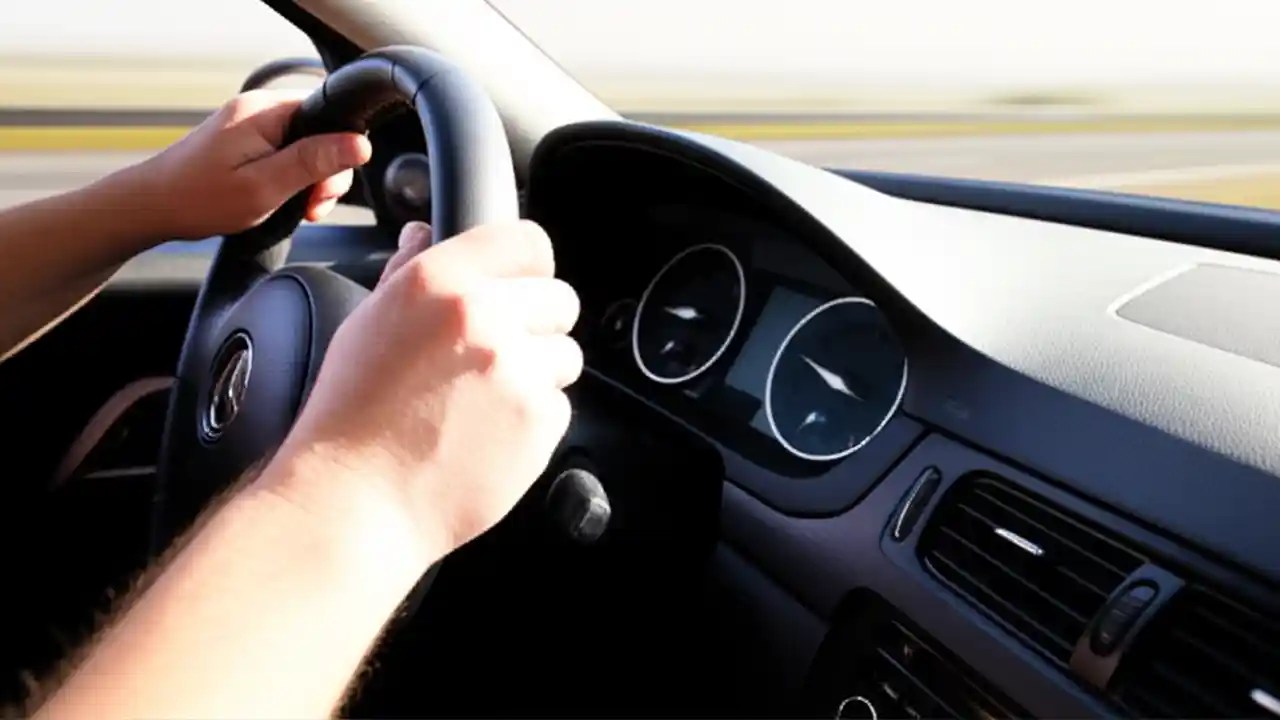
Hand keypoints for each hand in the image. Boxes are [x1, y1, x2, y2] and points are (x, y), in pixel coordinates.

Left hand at [132, 89, 371, 239]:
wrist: (153, 207)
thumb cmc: (200, 199)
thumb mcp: (265, 186)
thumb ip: (314, 162)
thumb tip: (359, 144)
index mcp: (264, 112)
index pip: (327, 114)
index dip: (338, 152)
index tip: (324, 188)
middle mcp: (258, 110)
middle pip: (320, 133)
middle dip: (324, 174)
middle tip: (310, 206)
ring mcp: (251, 125)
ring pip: (306, 147)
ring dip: (308, 181)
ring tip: (294, 208)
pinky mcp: (246, 141)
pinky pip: (286, 154)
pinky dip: (290, 179)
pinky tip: (280, 200)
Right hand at [263, 220, 582, 564]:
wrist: (358, 500)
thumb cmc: (350, 417)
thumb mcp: (367, 324)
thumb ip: (408, 272)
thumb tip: (425, 235)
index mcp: (438, 280)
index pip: (527, 241)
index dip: (528, 266)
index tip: (520, 285)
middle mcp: (484, 315)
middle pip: (559, 298)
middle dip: (537, 324)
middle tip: (497, 354)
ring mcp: (517, 369)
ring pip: (566, 354)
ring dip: (539, 372)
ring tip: (485, 400)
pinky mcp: (540, 419)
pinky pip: (560, 406)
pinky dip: (534, 420)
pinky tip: (487, 433)